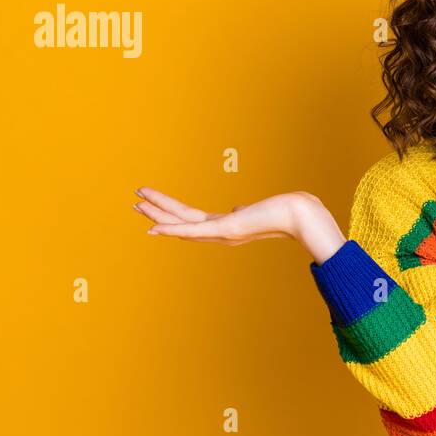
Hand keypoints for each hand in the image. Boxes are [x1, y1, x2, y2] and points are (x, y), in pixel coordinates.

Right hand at [133, 187, 344, 259]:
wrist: (300, 216)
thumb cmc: (285, 211)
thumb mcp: (256, 210)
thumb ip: (242, 212)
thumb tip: (236, 208)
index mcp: (226, 227)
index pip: (192, 220)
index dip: (171, 215)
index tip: (154, 207)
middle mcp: (220, 232)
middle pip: (181, 220)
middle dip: (158, 211)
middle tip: (135, 203)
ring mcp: (221, 232)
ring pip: (181, 222)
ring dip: (158, 213)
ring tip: (137, 203)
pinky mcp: (225, 229)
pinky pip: (192, 229)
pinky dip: (172, 229)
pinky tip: (154, 227)